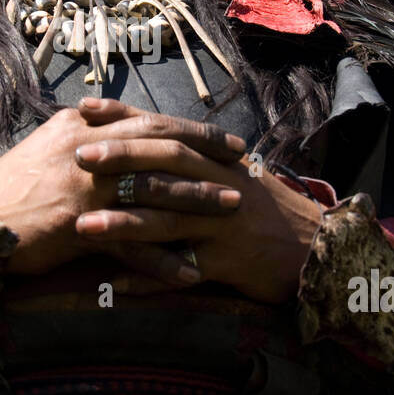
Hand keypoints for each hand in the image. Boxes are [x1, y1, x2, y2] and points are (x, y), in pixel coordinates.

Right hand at [0, 100, 249, 276]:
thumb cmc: (14, 188)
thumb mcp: (51, 147)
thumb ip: (89, 137)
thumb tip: (122, 126)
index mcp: (83, 128)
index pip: (148, 119)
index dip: (192, 128)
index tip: (226, 138)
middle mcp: (87, 150)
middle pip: (159, 145)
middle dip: (206, 153)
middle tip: (244, 164)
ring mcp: (84, 187)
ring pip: (153, 189)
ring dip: (196, 199)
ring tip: (232, 209)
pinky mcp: (77, 226)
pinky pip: (131, 244)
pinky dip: (162, 260)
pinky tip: (192, 272)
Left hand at [72, 99, 323, 302]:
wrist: (315, 247)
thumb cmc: (261, 209)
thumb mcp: (231, 173)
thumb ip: (191, 156)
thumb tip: (141, 132)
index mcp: (215, 160)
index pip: (166, 130)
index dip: (125, 118)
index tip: (83, 109)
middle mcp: (220, 186)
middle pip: (167, 167)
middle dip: (121, 160)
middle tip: (77, 157)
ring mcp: (224, 225)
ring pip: (170, 222)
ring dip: (124, 225)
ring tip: (82, 228)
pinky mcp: (229, 263)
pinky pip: (183, 273)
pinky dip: (149, 280)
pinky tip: (115, 285)